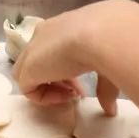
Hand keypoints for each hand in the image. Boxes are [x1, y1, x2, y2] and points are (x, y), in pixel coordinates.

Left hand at [14, 0, 133, 113]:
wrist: (100, 35)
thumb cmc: (108, 42)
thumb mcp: (107, 62)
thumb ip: (105, 85)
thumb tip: (111, 111)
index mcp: (62, 26)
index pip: (56, 49)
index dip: (69, 70)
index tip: (84, 84)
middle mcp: (44, 34)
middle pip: (42, 61)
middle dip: (60, 79)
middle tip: (79, 92)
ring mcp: (32, 50)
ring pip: (31, 73)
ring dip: (51, 88)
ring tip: (72, 96)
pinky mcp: (27, 68)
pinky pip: (28, 88)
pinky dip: (45, 97)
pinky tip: (64, 97)